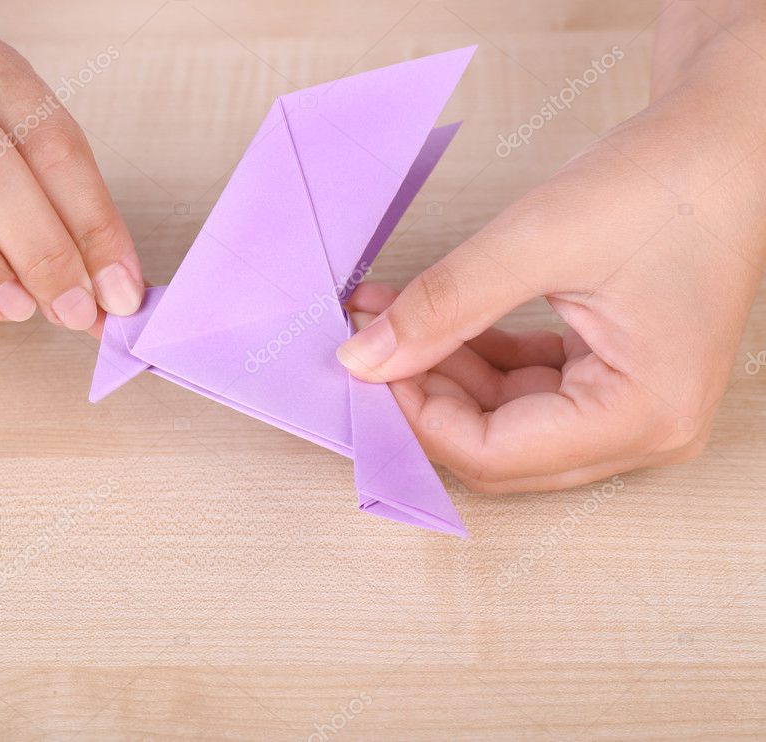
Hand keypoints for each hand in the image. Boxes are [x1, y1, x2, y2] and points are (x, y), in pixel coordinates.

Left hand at [337, 116, 764, 493]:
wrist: (729, 141)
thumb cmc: (670, 182)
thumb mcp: (538, 239)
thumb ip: (445, 305)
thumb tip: (366, 358)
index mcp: (643, 414)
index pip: (495, 454)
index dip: (418, 416)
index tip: (367, 364)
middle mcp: (645, 429)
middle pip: (499, 450)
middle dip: (425, 397)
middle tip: (369, 345)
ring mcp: (632, 407)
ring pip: (505, 420)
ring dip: (442, 372)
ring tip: (388, 317)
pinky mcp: (615, 377)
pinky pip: (525, 389)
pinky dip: (475, 357)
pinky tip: (431, 317)